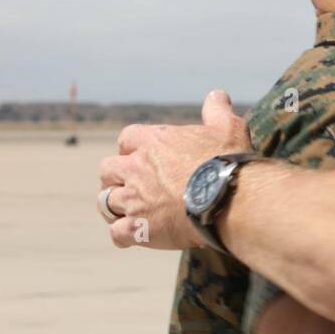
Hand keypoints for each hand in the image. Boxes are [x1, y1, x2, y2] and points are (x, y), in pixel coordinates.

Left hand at [98, 90, 254, 248]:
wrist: (228, 198)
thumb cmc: (227, 161)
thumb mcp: (227, 127)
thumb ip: (216, 110)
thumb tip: (217, 95)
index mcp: (153, 141)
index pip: (126, 138)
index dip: (130, 148)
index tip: (139, 156)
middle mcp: (136, 168)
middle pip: (107, 169)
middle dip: (115, 178)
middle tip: (129, 186)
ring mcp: (134, 199)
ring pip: (106, 202)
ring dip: (115, 207)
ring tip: (127, 213)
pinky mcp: (138, 228)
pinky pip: (116, 233)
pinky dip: (123, 235)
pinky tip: (133, 238)